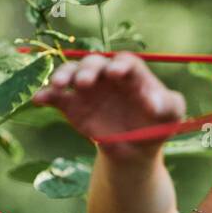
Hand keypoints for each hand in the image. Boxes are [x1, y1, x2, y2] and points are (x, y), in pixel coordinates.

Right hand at [31, 53, 186, 159]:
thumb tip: (154, 103)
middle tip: (85, 83)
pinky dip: (45, 95)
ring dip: (62, 75)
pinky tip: (38, 100)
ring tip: (58, 85)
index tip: (116, 73)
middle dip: (88, 70)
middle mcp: (106, 75)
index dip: (120, 65)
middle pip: (94, 63)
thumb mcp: (172, 115)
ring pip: (71, 73)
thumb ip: (169, 104)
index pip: (125, 62)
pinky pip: (55, 97)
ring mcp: (87, 88)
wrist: (135, 150)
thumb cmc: (156, 125)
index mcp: (131, 74)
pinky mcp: (71, 105)